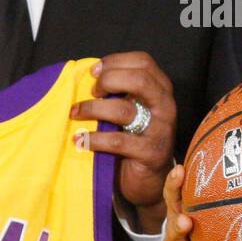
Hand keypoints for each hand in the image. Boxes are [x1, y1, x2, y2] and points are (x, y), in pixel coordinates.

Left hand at [71, 52, 176, 232]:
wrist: (149, 179)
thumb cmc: (133, 137)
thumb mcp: (130, 108)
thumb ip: (119, 91)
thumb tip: (88, 74)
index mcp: (161, 89)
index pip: (143, 62)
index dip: (115, 62)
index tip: (93, 72)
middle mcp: (165, 105)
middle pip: (140, 79)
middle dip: (108, 80)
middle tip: (91, 92)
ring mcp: (161, 130)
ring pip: (124, 110)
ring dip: (93, 109)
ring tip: (75, 114)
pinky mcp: (151, 153)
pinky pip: (117, 141)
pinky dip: (94, 139)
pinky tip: (80, 140)